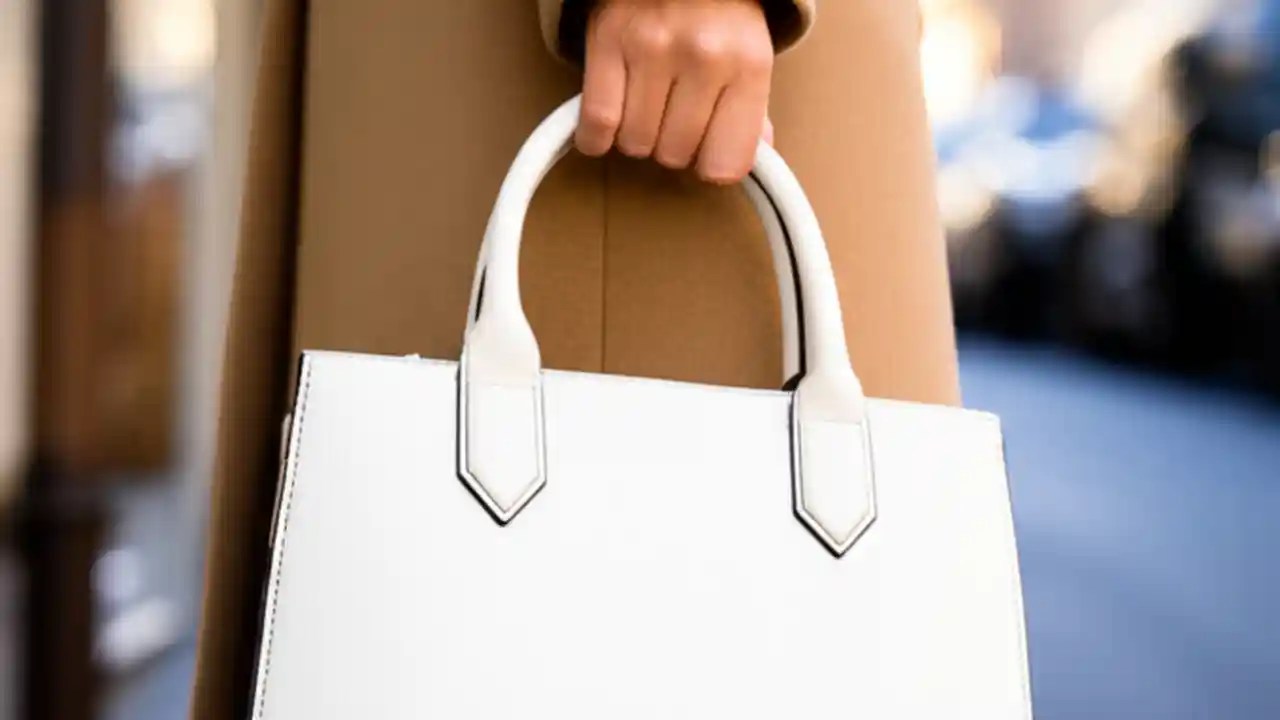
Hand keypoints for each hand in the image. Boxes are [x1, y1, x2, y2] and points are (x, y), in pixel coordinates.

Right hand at [575, 0, 774, 183]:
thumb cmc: (718, 10)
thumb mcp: (749, 55)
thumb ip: (749, 114)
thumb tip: (743, 165)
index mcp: (748, 66)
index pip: (726, 163)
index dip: (712, 167)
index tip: (706, 155)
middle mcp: (703, 58)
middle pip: (675, 154)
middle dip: (672, 147)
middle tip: (674, 118)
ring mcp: (652, 49)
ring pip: (635, 143)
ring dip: (636, 137)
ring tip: (645, 108)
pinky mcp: (608, 41)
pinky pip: (598, 121)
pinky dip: (596, 137)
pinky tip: (607, 126)